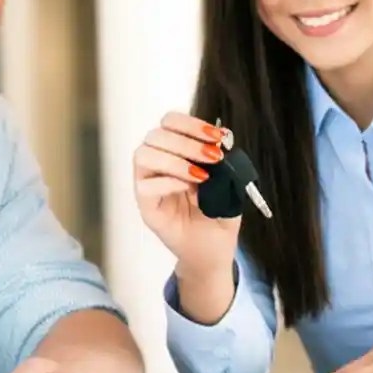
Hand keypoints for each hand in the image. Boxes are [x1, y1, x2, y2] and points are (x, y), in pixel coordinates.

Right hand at [133, 112, 240, 277]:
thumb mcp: (229, 183)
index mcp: (176, 151)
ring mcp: (149, 184)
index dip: (191, 123)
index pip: (170, 122)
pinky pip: (145, 186)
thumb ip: (224, 162)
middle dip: (186, 142)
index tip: (217, 136)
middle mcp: (158, 163)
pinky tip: (188, 189)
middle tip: (213, 157)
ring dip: (175, 160)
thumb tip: (221, 142)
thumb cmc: (218, 214)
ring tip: (201, 175)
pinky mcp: (146, 206)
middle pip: (156, 135)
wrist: (214, 250)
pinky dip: (168, 182)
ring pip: (144, 155)